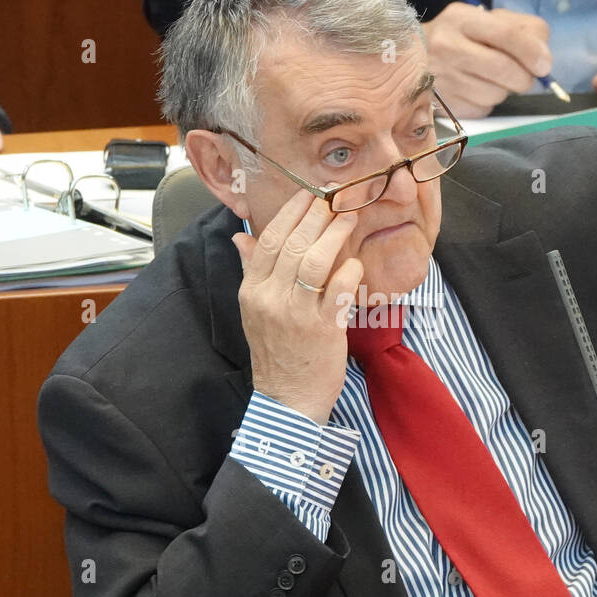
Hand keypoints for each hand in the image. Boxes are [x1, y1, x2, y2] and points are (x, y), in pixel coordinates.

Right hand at [232, 189, 364, 423]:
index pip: (267, 241)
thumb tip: (241, 236)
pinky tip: (356, 263)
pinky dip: (349, 271)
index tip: (307, 196)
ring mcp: (296, 314)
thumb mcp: (254, 311)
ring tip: (349, 218)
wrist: (288, 400)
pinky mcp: (323, 329)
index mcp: (251, 291)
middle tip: (334, 199)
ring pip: (314, 262)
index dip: (289, 214)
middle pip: (292, 245)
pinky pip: (339, 291)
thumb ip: (252, 270)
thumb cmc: (277, 352)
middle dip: (316, 216)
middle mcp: (270, 299)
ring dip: (334, 236)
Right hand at [422, 2, 552, 117]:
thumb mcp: (487, 20)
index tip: (545, 65)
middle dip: (524, 77)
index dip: (532, 51)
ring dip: (505, 90)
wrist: (414, 57)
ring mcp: (442, 78)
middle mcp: (447, 47)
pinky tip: (477, 89)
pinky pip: (482, 108)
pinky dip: (489, 101)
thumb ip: (521, 29)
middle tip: (526, 77)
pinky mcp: (443, 103)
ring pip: (495, 93)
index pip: (506, 34)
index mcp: (461, 19)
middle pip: (503, 69)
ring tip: (493, 79)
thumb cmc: (461, 36)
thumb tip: (542, 58)